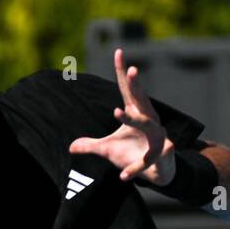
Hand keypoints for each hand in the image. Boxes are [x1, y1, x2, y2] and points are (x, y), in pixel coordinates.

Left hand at [68, 47, 175, 185]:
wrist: (157, 174)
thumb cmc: (133, 154)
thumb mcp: (109, 150)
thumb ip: (91, 146)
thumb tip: (71, 146)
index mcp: (136, 114)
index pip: (127, 90)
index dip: (122, 72)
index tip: (118, 52)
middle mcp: (149, 121)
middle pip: (142, 100)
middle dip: (136, 86)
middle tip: (132, 69)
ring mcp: (156, 137)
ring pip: (148, 125)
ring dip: (133, 118)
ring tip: (117, 112)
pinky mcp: (159, 156)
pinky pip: (147, 161)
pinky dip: (135, 168)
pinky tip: (123, 176)